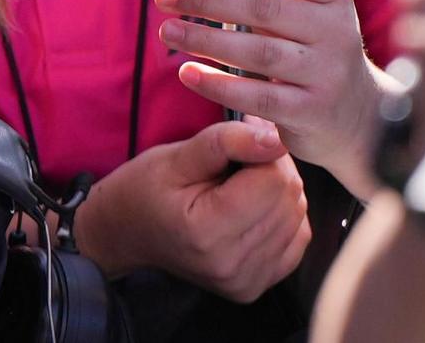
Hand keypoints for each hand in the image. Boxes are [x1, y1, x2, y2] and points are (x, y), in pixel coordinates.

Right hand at [72, 119, 309, 301]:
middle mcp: (230, 264)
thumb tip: (276, 138)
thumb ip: (225, 142)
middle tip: (243, 155)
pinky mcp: (255, 287)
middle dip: (275, 168)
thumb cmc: (144, 188)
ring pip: (298, 218)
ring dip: (279, 191)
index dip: (263, 149)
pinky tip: (256, 206)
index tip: (241, 138)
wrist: (126, 233)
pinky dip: (283, 216)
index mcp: (207, 231)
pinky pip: (297, 240)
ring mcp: (244, 281)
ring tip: (245, 180)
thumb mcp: (175, 156)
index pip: (273, 181)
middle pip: (289, 200)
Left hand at [156, 0, 388, 194]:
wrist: (356, 114)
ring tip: (168, 30)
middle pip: (265, 9)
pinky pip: (258, 97)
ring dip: (205, 39)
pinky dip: (219, 84)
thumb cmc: (312, 46)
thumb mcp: (299, 6)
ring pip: (258, 52)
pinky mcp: (311, 112)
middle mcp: (337, 31)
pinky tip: (187, 72)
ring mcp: (327, 74)